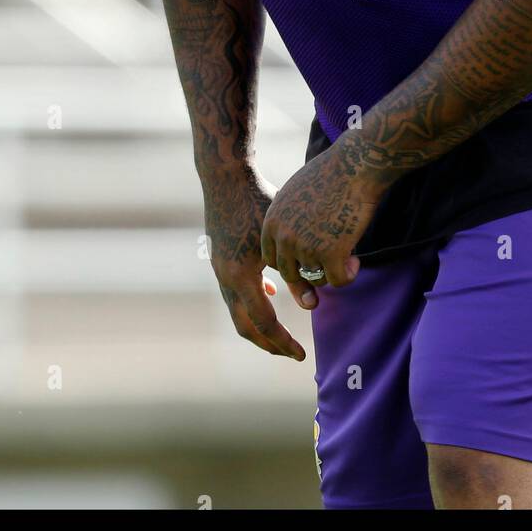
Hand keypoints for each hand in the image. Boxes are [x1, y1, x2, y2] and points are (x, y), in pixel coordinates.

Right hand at [204, 165, 307, 360]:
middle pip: (245, 326)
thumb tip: (312, 304)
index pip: (263, 323)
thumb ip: (296, 274)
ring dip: (259, 324)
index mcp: (240, 277)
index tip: (301, 354)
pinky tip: (270, 291)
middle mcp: (225, 278)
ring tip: (281, 331)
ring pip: (238, 310)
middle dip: (268, 343)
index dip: (283, 342)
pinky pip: (235, 290)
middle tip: (291, 353)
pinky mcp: (220, 257)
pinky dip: (252, 300)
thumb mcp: (280, 239)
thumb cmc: (257, 200)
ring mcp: (219, 268)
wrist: (225, 176)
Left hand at [260, 143, 382, 306]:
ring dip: (333, 271)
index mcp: (273, 221)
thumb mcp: (296, 193)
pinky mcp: (332, 253)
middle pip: (290, 274)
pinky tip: (356, 261)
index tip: (308, 258)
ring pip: (316, 279)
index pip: (271, 258)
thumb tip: (294, 242)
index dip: (291, 261)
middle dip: (309, 273)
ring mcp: (307, 247)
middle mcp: (285, 236)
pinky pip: (338, 280)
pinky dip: (349, 274)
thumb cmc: (331, 174)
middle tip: (329, 264)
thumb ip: (289, 219)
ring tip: (348, 257)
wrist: (354, 165)